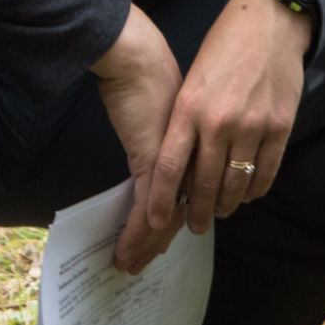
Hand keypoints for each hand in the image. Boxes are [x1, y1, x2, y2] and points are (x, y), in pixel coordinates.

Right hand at [94, 7, 187, 272]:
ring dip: (144, 245)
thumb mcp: (167, 113)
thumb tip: (159, 151)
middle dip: (157, 243)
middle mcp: (190, 161)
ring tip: (128, 266)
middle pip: (177, 213)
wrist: (139, 58)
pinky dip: (135, 231)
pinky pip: (146, 207)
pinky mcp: (154, 162)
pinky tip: (127, 249)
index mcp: (197, 150)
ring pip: (162, 217)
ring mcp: (175, 164)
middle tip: (145, 265)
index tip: (167, 242)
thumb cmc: (150, 77)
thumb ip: (169, 138)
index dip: (177, 221)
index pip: (190, 195)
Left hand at [137, 0, 313, 253]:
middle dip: (197, 212)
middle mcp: (219, 121)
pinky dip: (255, 189)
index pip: (169, 167)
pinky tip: (247, 195)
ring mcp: (253, 125)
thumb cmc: (224, 48)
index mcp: (189, 107)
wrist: (270, 21)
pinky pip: (266, 171)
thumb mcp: (192, 81)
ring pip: (236, 183)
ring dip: (226, 205)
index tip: (154, 223)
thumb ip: (188, 121)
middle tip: (194, 226)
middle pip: (204, 183)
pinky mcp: (280, 125)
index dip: (162, 201)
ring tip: (220, 213)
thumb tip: (184, 163)